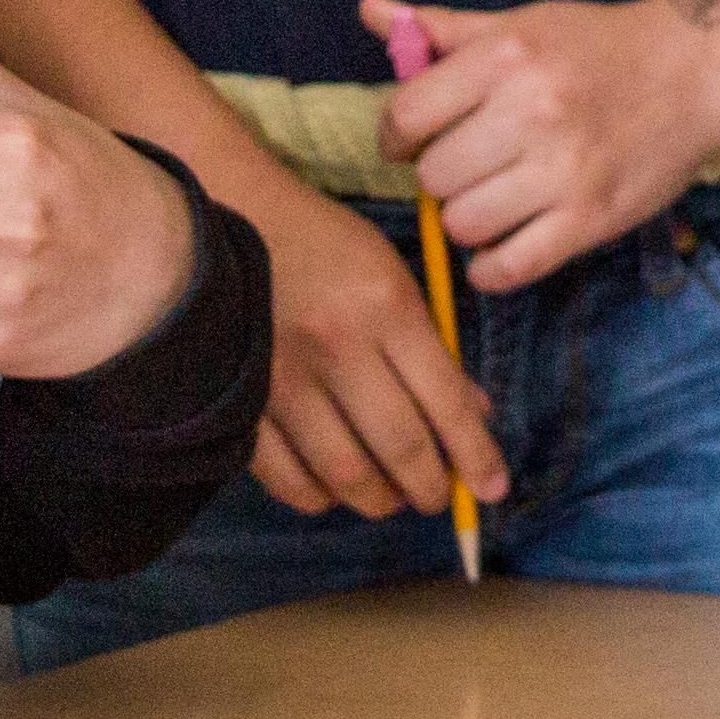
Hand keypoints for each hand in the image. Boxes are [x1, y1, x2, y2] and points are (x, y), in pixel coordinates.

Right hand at [247, 177, 507, 521]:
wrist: (229, 220)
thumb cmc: (324, 248)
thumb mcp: (391, 278)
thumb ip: (433, 347)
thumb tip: (474, 416)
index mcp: (386, 308)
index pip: (445, 402)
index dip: (474, 456)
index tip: (491, 489)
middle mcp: (338, 346)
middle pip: (399, 446)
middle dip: (429, 487)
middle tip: (437, 496)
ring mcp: (284, 376)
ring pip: (344, 472)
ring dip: (378, 499)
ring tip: (390, 495)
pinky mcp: (241, 398)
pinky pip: (286, 475)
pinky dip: (317, 496)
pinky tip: (334, 489)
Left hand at [367, 0, 719, 289]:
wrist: (695, 68)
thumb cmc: (597, 46)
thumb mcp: (519, 24)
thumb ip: (441, 27)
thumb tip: (368, 10)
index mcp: (506, 56)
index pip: (405, 116)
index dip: (396, 136)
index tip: (413, 141)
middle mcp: (532, 111)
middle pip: (433, 175)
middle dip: (439, 176)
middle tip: (466, 167)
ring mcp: (564, 169)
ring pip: (464, 224)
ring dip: (466, 219)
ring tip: (490, 199)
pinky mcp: (593, 218)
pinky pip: (510, 267)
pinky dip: (491, 267)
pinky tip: (499, 246)